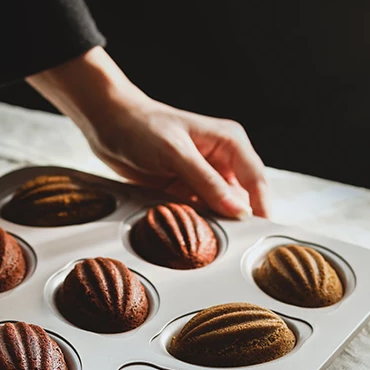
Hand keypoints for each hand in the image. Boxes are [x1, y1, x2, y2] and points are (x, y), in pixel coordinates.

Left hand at [27, 47, 269, 217]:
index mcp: (230, 143)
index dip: (261, 209)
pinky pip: (198, 215)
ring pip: (220, 211)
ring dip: (213, 226)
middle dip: (235, 222)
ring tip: (206, 241)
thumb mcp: (176, 153)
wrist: (107, 124)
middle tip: (229, 245)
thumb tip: (239, 210)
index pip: (256, 181)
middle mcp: (222, 161)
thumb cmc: (142, 127)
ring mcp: (204, 178)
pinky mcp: (186, 191)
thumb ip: (207, 182)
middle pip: (242, 200)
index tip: (260, 235)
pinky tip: (187, 235)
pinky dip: (195, 225)